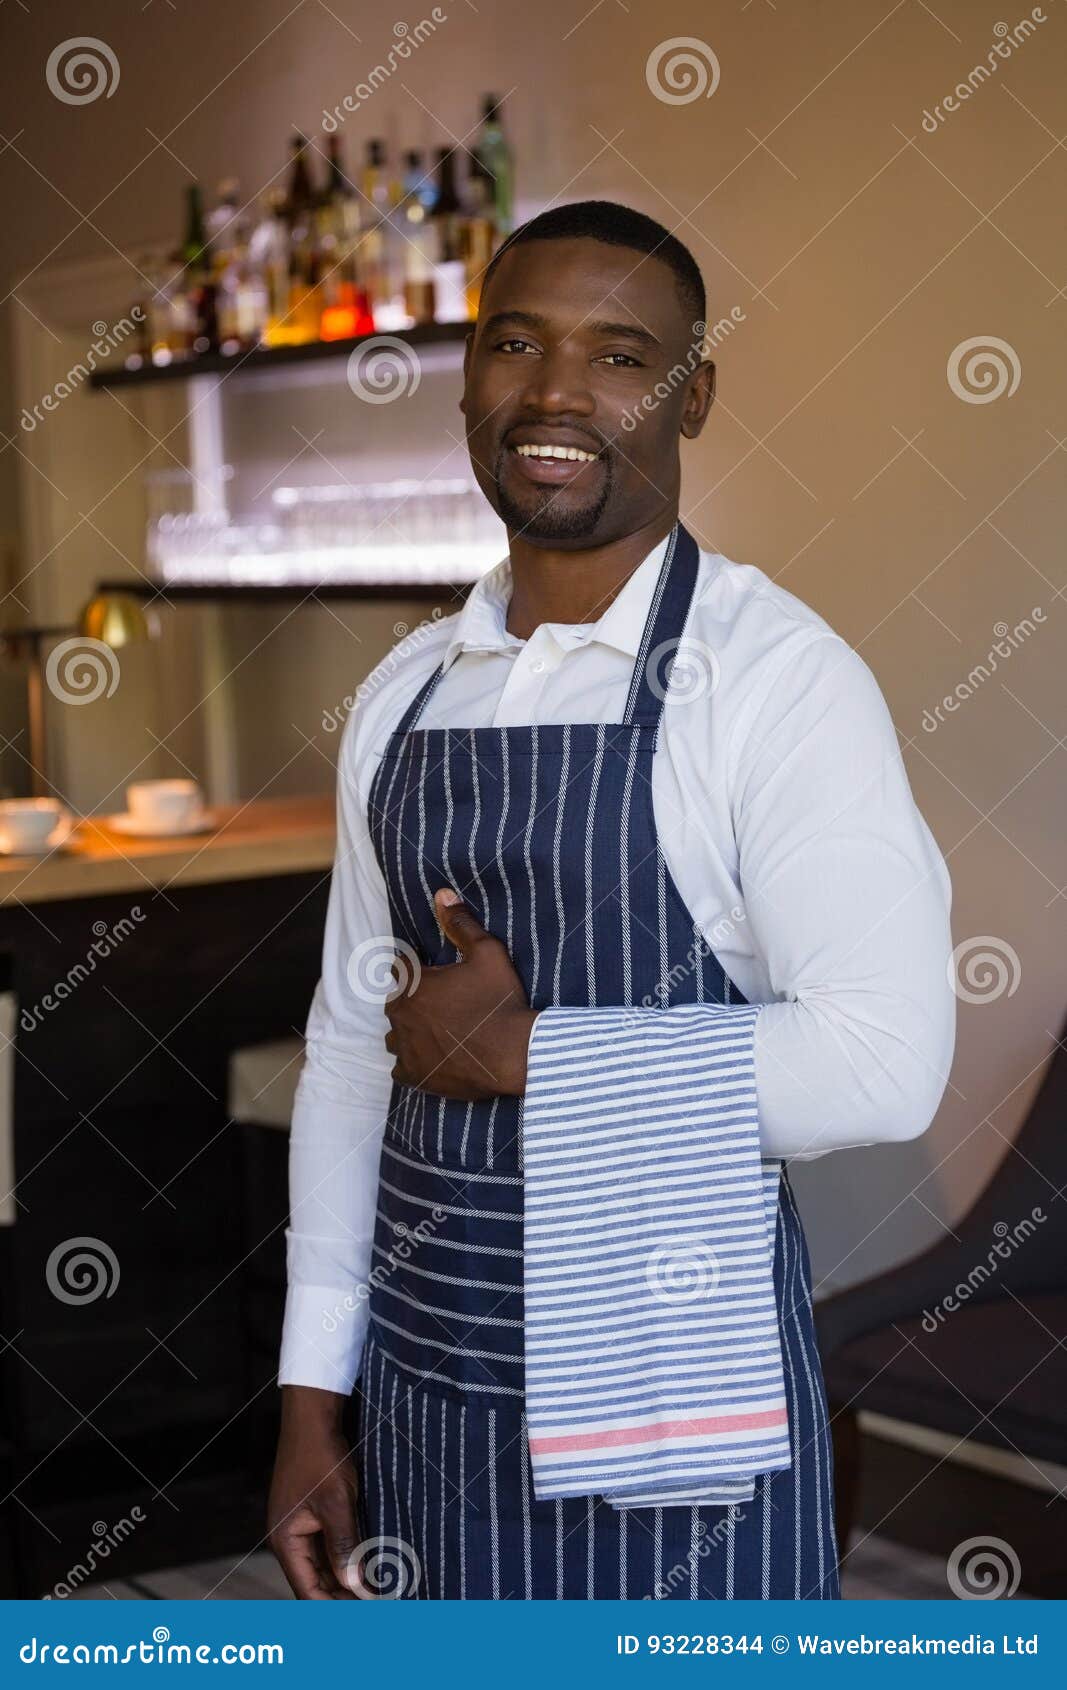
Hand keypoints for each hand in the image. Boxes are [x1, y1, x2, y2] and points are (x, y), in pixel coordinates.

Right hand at [268, 1387, 361, 1598]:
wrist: (313, 1418)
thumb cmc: (321, 1456)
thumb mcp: (336, 1502)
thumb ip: (344, 1545)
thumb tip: (354, 1586)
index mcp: (286, 1541)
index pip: (308, 1591)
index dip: (334, 1608)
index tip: (363, 1618)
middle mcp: (289, 1539)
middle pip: (315, 1582)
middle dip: (343, 1597)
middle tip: (375, 1609)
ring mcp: (300, 1527)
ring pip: (324, 1565)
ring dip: (347, 1579)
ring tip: (376, 1594)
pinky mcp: (312, 1515)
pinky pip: (328, 1547)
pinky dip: (346, 1558)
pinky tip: (367, 1566)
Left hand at [384, 888, 537, 1100]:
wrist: (513, 1053)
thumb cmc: (500, 1001)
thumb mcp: (488, 953)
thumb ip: (461, 923)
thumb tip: (442, 894)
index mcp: (412, 983)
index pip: (399, 969)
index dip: (418, 971)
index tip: (437, 978)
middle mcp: (400, 1015)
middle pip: (396, 1003)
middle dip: (414, 1002)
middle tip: (446, 1007)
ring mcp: (405, 1047)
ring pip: (395, 1036)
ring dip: (410, 1032)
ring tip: (439, 1032)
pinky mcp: (415, 1075)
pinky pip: (401, 1067)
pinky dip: (413, 1062)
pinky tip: (435, 1057)